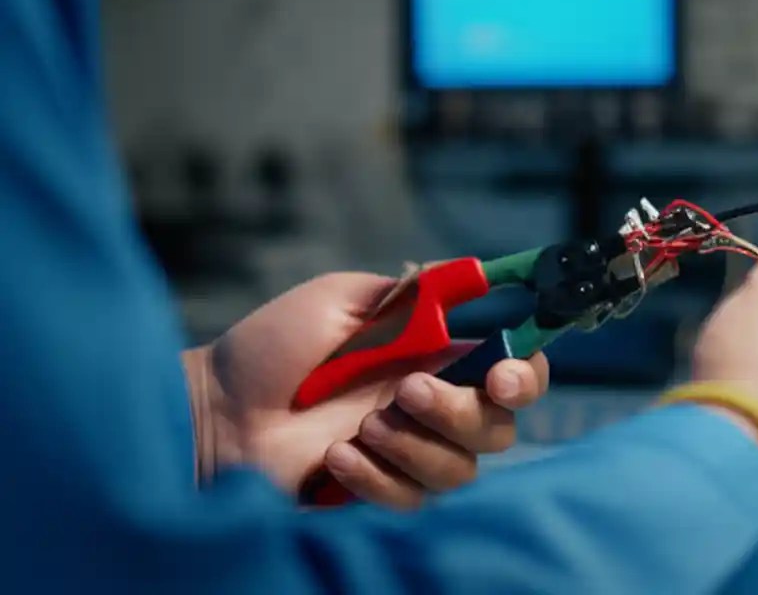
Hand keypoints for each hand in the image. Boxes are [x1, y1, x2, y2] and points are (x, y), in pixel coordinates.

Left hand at [183, 272, 548, 507]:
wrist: (216, 407)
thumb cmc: (273, 346)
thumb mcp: (341, 299)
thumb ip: (408, 292)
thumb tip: (469, 275)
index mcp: (436, 357)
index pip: (512, 372)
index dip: (525, 375)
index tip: (501, 374)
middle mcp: (433, 408)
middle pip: (498, 428)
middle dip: (461, 411)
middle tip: (404, 392)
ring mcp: (407, 454)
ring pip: (460, 470)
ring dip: (415, 447)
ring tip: (360, 427)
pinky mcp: (378, 492)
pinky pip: (411, 499)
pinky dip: (377, 478)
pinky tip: (335, 457)